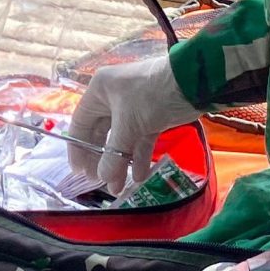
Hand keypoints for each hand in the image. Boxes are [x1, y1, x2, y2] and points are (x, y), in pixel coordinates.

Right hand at [69, 56, 198, 196]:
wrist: (192, 83)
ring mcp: (133, 108)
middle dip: (101, 159)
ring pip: (122, 139)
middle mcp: (112, 98)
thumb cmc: (151, 96)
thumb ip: (113, 154)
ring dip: (121, 162)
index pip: (81, 123)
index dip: (78, 148)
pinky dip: (139, 157)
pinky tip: (140, 176)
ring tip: (118, 187)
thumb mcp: (128, 125)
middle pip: (101, 133)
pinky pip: (140, 140)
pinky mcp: (151, 116)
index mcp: (99, 91)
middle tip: (99, 182)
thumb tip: (103, 179)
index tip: (79, 171)